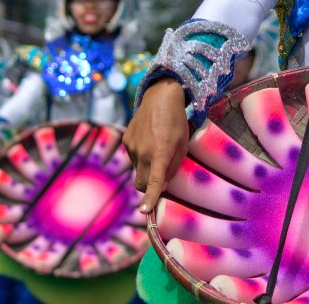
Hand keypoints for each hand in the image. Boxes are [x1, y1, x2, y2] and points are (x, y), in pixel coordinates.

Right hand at [123, 78, 189, 213]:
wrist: (160, 97)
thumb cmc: (177, 122)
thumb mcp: (183, 145)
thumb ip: (174, 166)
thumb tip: (163, 184)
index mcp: (160, 153)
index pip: (154, 181)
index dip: (149, 197)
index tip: (144, 211)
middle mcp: (143, 151)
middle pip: (140, 183)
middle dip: (147, 188)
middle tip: (159, 178)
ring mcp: (132, 146)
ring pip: (137, 169)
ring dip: (145, 168)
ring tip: (156, 148)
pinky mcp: (126, 140)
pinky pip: (133, 157)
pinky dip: (140, 156)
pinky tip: (149, 140)